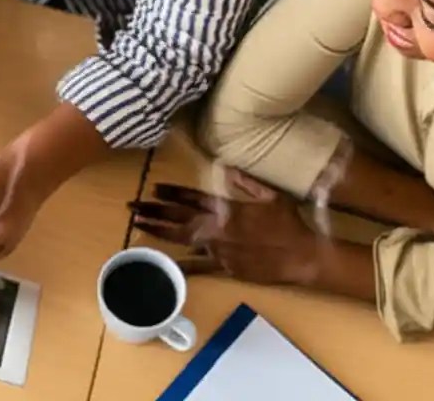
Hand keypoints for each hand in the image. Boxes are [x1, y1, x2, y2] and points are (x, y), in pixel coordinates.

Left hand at [131, 168, 318, 285]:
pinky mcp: (223, 267)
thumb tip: (224, 167)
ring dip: (158, 231)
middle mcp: (217, 228)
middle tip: (132, 205)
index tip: (153, 188)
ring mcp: (218, 249)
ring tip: (138, 225)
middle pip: (179, 217)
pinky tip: (163, 265)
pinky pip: (198, 267)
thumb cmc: (289, 223)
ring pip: (181, 239)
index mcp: (227, 208)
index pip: (193, 197)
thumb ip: (246, 181)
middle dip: (154, 210)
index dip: (172, 193)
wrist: (302, 256)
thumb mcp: (271, 194)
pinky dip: (181, 265)